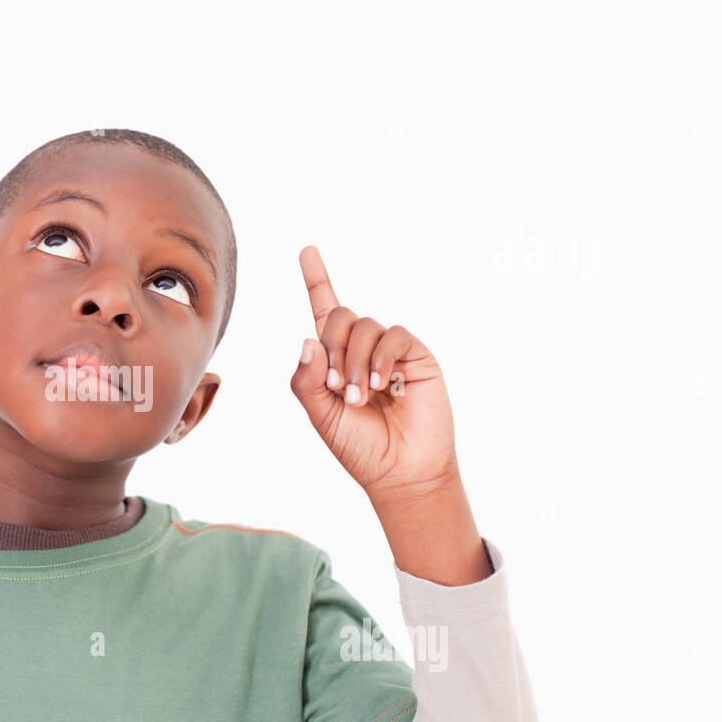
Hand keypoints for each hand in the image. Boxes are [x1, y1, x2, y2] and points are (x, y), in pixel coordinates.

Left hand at [289, 245, 458, 499]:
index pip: (324, 311)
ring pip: (364, 325)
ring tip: (360, 397)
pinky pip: (393, 336)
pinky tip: (381, 385)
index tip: (306, 249)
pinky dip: (381, 358)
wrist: (399, 471)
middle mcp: (362, 349)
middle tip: (336, 387)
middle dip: (332, 348)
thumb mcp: (320, 415)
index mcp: (334, 360)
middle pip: (339, 316)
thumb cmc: (359, 446)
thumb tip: (308, 340)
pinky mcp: (415, 356)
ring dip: (354, 361)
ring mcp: (390, 351)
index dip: (316, 279)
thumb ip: (306, 379)